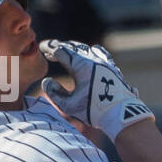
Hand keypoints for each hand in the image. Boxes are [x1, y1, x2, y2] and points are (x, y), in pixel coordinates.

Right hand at [38, 40, 153, 140]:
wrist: (121, 115)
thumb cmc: (93, 111)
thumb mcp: (68, 105)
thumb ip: (54, 92)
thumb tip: (47, 81)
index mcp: (81, 66)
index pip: (61, 51)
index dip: (49, 48)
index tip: (41, 47)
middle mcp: (93, 60)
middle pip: (74, 47)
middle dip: (60, 47)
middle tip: (50, 48)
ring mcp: (105, 63)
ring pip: (87, 49)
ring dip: (75, 49)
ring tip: (67, 50)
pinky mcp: (113, 69)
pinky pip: (101, 54)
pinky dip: (91, 52)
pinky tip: (92, 51)